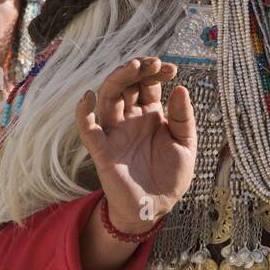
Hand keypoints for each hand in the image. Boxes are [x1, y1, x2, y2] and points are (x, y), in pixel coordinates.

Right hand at [76, 57, 195, 232]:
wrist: (158, 207)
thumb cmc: (171, 176)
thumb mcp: (186, 144)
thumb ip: (184, 118)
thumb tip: (181, 87)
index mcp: (150, 114)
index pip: (148, 83)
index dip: (156, 72)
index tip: (171, 68)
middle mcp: (130, 118)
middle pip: (127, 84)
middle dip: (138, 69)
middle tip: (152, 62)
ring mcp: (115, 132)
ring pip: (108, 98)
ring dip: (117, 79)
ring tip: (131, 66)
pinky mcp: (103, 150)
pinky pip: (88, 129)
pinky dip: (83, 113)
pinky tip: (87, 97)